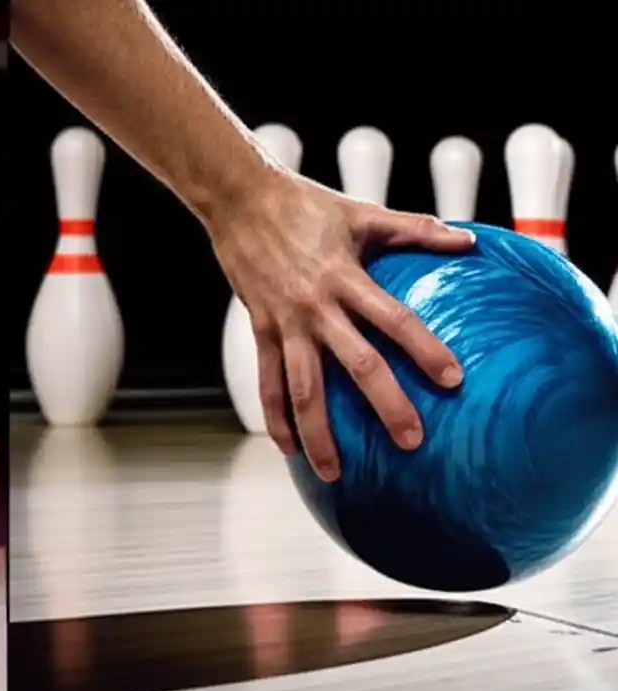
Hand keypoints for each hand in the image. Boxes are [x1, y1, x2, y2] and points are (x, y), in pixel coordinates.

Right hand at [209, 171, 472, 481]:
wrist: (239, 199)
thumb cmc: (305, 204)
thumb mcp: (363, 213)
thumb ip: (415, 229)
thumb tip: (469, 241)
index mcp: (345, 277)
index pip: (393, 320)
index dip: (424, 349)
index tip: (452, 380)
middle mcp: (315, 306)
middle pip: (356, 365)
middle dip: (385, 406)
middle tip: (410, 442)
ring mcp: (284, 322)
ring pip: (303, 389)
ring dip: (319, 433)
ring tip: (336, 472)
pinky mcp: (260, 329)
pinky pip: (268, 381)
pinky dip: (276, 417)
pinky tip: (288, 448)